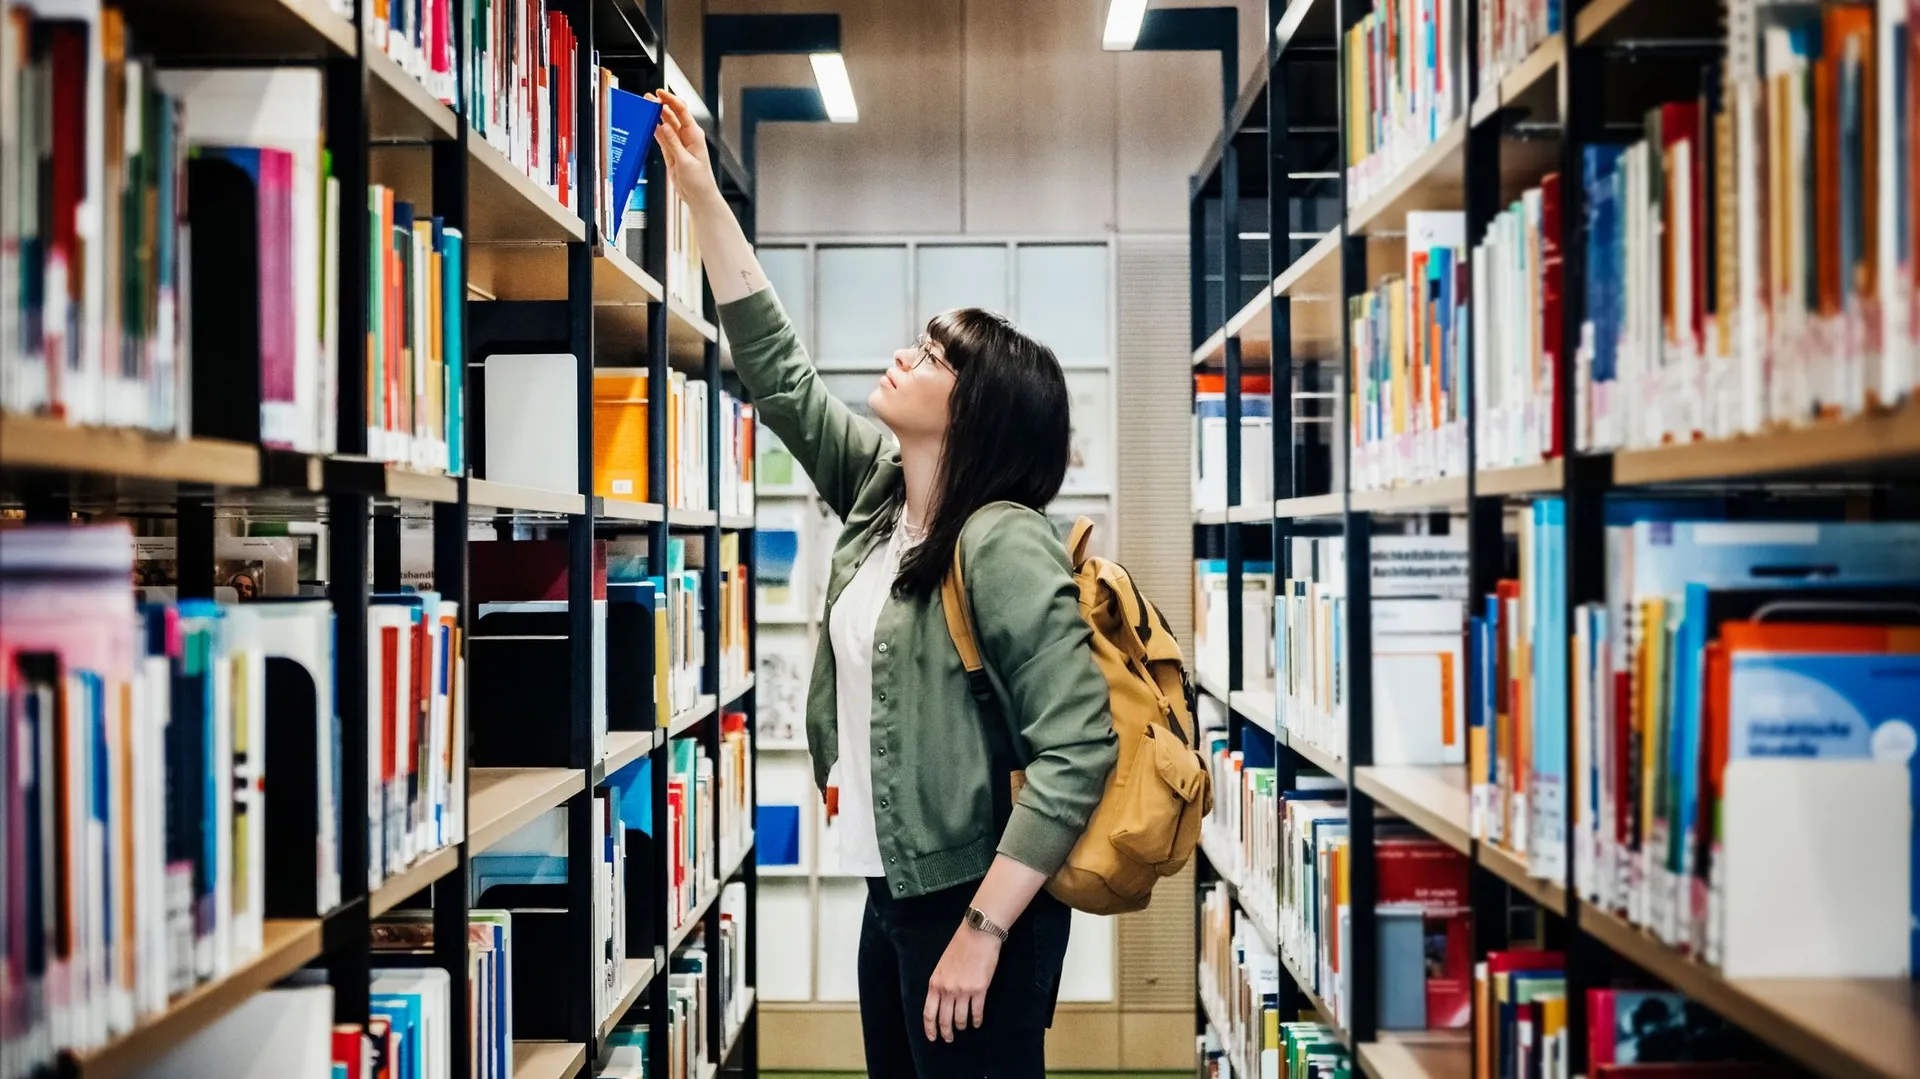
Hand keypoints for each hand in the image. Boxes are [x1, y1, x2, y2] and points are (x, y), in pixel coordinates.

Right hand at [647, 90, 718, 205]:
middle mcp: (687, 136)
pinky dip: (654, 130)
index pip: (682, 112)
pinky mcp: (671, 151)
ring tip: (645, 106)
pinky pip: (661, 137)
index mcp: (694, 135)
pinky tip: (648, 123)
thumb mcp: (685, 162)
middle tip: (648, 97)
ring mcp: (678, 143)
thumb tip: (665, 126)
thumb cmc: (699, 181)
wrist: (698, 196)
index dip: (671, 100)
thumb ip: (674, 143)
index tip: (660, 93)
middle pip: (673, 115)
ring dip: (656, 115)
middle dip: (661, 104)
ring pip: (666, 124)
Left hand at [923, 924, 1000, 1042]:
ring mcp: (963, 991)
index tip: (932, 1037)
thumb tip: (941, 1000)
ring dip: (962, 1026)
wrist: (978, 934)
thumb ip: (940, 983)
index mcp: (935, 983)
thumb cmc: (960, 946)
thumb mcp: (942, 965)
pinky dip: (977, 1020)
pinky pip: (977, 1012)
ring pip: (960, 1018)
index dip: (930, 1028)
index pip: (928, 1012)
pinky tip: (977, 1022)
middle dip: (946, 1032)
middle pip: (944, 1019)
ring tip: (964, 1028)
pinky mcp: (979, 990)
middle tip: (948, 1039)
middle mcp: (947, 989)